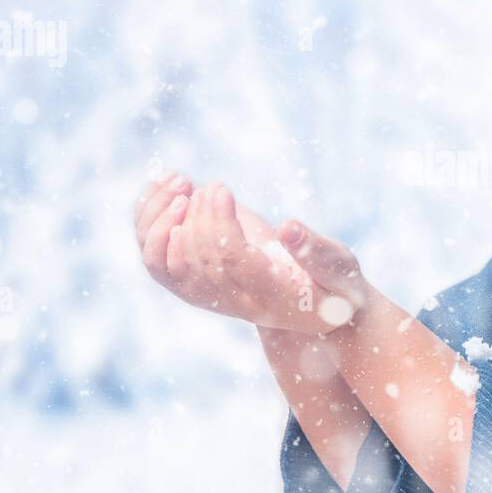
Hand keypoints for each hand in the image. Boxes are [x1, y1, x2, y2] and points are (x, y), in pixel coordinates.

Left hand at [134, 171, 362, 333]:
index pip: (233, 262)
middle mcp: (234, 303)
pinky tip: (165, 187)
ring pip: (163, 263)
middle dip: (197, 214)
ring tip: (180, 182)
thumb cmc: (335, 285)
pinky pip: (156, 259)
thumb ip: (317, 251)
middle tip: (209, 186)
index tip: (222, 188)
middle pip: (197, 259)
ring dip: (162, 218)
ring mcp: (209, 298)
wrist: (311, 310)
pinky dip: (151, 221)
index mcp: (273, 298)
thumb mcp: (340, 270)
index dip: (221, 223)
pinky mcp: (193, 285)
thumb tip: (288, 227)